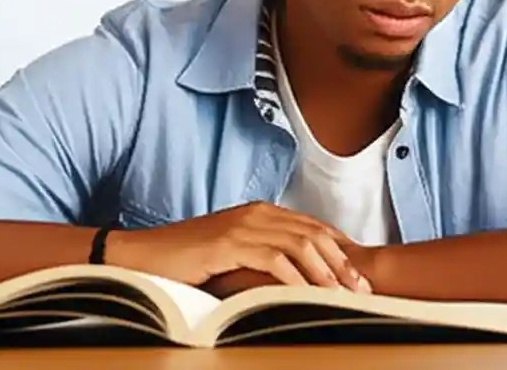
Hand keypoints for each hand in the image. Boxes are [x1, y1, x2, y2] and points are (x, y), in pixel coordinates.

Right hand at [107, 201, 371, 292]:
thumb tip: (298, 278)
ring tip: (344, 293)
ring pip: (300, 244)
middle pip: (315, 234)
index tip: (360, 272)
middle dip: (343, 262)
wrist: (143, 256)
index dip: (341, 249)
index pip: (314, 227)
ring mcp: (243, 226)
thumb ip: (264, 257)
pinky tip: (309, 294)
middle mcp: (258, 213)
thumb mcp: (234, 254)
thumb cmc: (188, 261)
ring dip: (326, 271)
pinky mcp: (228, 243)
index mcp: (262, 212)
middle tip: (363, 287)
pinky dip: (296, 277)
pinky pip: (273, 259)